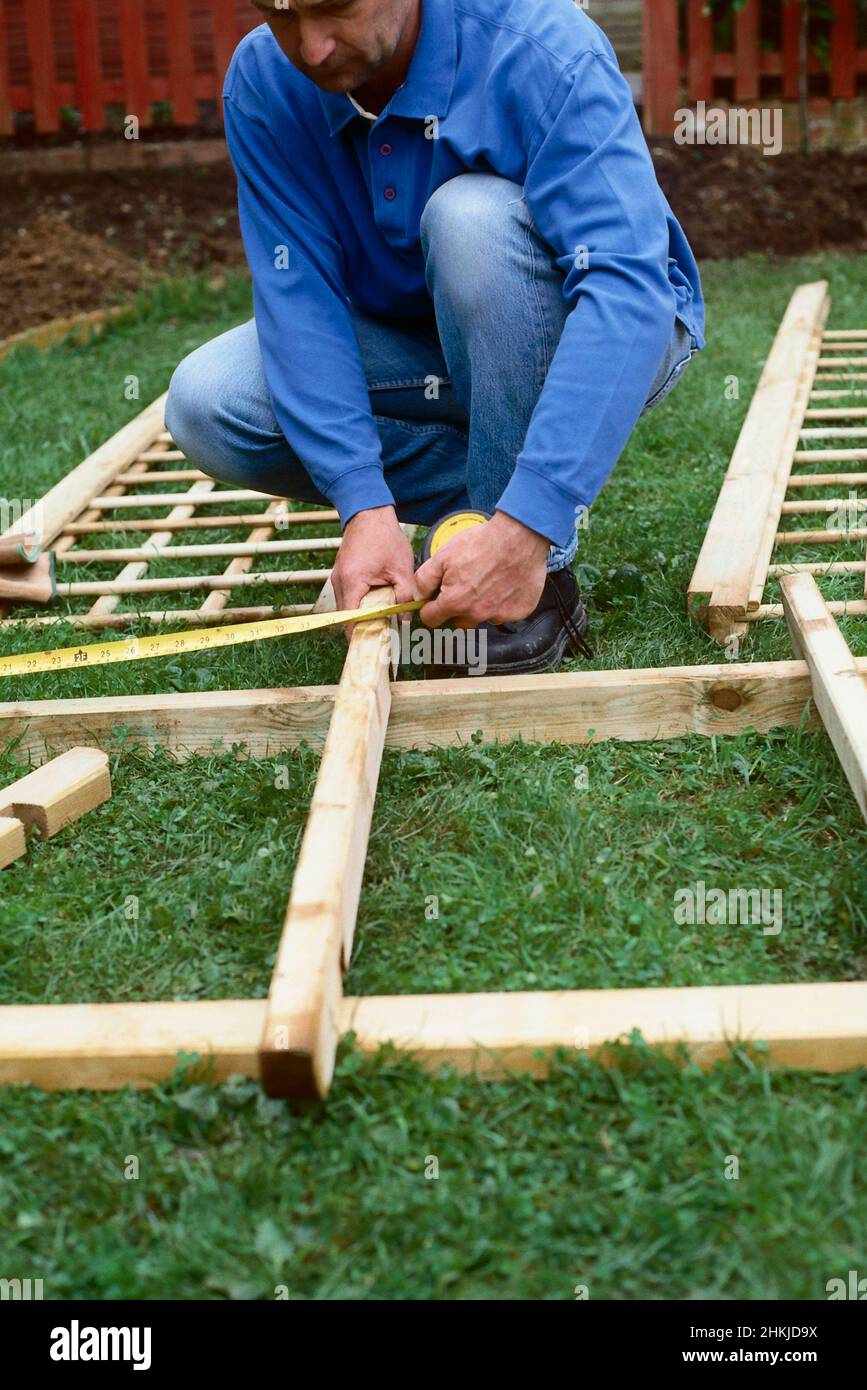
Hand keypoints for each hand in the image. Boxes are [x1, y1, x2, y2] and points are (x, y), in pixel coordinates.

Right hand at [331, 506, 415, 632]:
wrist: (368, 514)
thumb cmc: (384, 537)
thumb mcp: (401, 568)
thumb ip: (405, 594)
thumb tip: (406, 618)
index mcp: (353, 582)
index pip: (351, 620)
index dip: (361, 634)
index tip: (375, 644)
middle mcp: (340, 582)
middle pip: (346, 618)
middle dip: (362, 629)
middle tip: (381, 637)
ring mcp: (338, 579)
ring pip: (346, 609)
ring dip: (360, 617)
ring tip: (380, 623)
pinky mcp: (341, 575)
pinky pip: (348, 598)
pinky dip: (359, 606)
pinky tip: (375, 606)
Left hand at [415, 511, 549, 628]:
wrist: (518, 537)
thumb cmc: (482, 543)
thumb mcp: (443, 555)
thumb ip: (424, 579)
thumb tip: (418, 595)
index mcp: (455, 602)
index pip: (431, 619)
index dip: (430, 609)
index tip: (435, 601)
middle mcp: (476, 614)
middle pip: (458, 622)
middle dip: (457, 608)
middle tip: (466, 586)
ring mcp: (499, 615)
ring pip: (483, 617)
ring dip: (481, 606)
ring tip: (488, 581)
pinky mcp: (518, 612)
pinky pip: (505, 613)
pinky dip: (503, 602)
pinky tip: (505, 583)